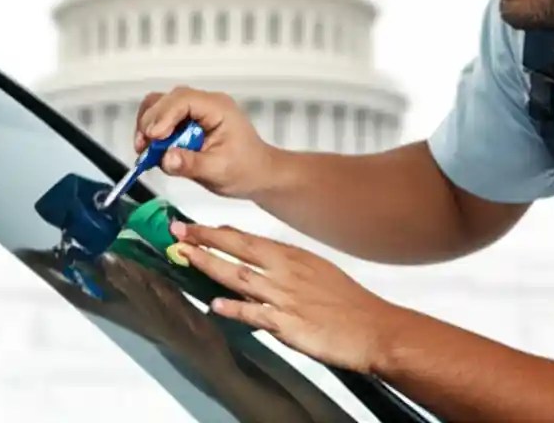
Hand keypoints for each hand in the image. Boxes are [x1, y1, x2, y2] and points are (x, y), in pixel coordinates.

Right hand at [134, 85, 281, 199]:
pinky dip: (153, 134)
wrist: (258, 174)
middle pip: (166, 100)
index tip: (153, 137)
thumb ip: (190, 164)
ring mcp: (196, 112)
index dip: (163, 116)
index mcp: (217, 108)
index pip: (183, 100)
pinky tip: (153, 152)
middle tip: (143, 146)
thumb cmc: (246, 169)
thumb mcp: (218, 170)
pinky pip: (163, 120)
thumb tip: (166, 158)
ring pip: (160, 107)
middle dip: (151, 121)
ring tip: (145, 149)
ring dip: (148, 126)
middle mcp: (205, 104)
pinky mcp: (188, 123)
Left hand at [170, 221, 412, 374]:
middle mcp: (286, 273)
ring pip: (240, 277)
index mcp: (293, 257)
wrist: (374, 327)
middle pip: (238, 251)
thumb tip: (256, 254)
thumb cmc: (347, 302)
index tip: (194, 227)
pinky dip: (234, 309)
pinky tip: (215, 305)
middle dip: (205, 240)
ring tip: (186, 257)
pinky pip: (256, 315)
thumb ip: (285, 263)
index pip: (247, 240)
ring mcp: (286, 298)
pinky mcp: (289, 325)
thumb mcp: (316, 269)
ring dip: (210, 266)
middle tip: (179, 233)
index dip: (217, 233)